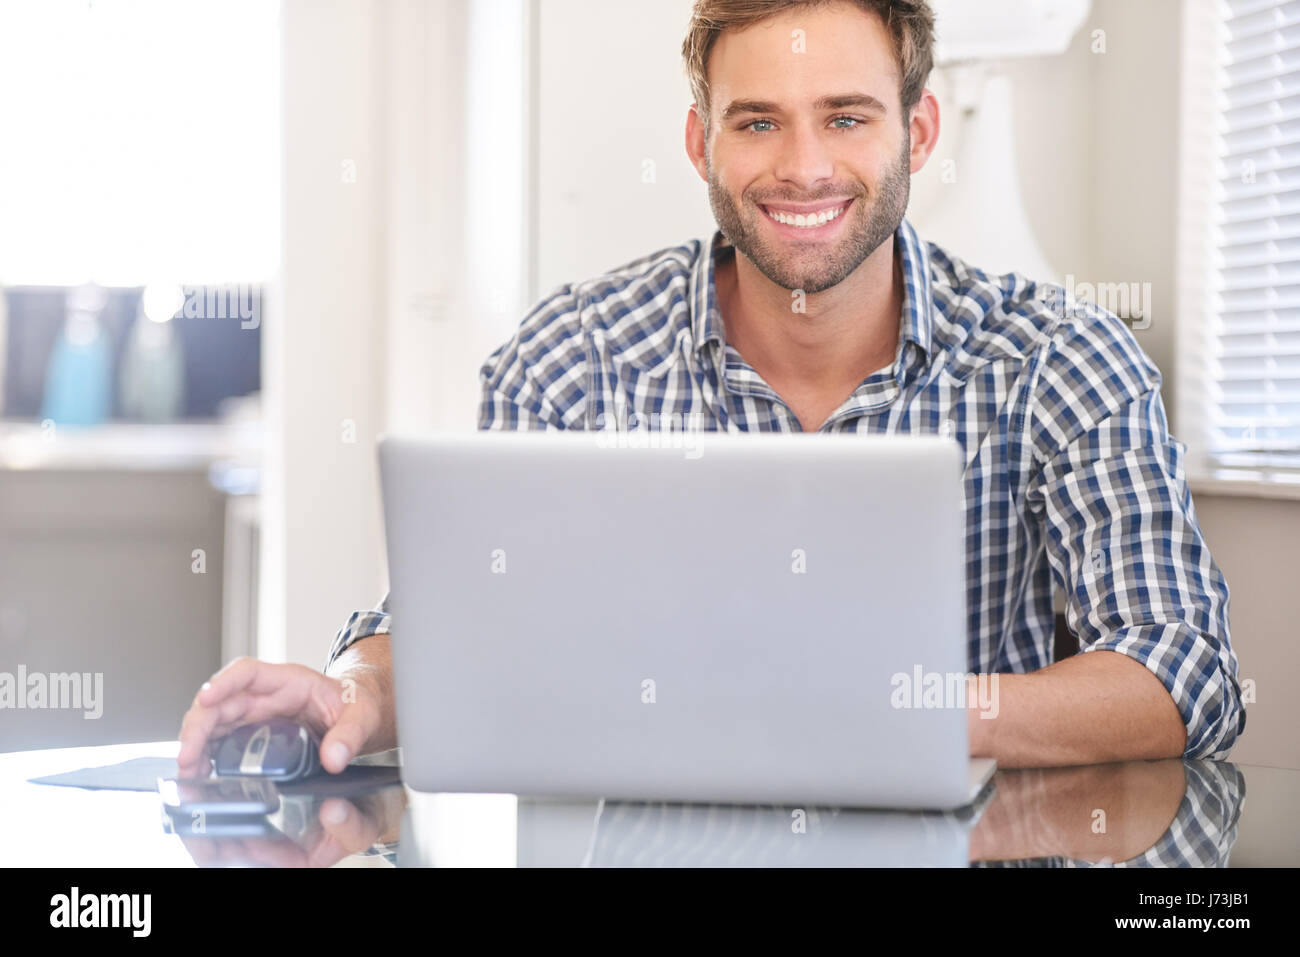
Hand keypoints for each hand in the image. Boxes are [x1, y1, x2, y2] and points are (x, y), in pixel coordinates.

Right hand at [177, 657, 381, 778]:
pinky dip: (207, 756)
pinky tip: (200, 774)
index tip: (206, 699)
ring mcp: (257, 715)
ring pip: (214, 722)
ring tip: (188, 771)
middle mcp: (266, 696)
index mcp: (290, 681)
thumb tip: (334, 757)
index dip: (223, 683)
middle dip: (198, 726)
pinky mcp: (253, 735)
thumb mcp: (363, 716)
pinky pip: (222, 741)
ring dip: (196, 744)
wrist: (359, 714)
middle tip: (187, 756)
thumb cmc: (358, 705)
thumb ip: (350, 734)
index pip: (248, 672)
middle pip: (221, 702)